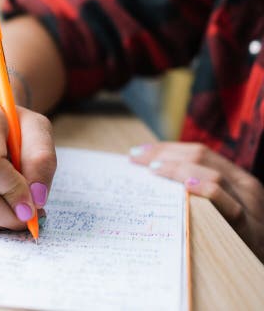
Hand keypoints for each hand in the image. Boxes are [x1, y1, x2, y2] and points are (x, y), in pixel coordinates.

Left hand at [130, 142, 263, 260]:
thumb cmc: (240, 235)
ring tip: (153, 169)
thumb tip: (154, 179)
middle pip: (201, 157)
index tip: (137, 152)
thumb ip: (198, 191)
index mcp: (236, 177)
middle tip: (136, 159)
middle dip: (164, 154)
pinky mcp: (248, 227)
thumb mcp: (223, 206)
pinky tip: (185, 187)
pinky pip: (229, 205)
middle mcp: (244, 185)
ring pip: (214, 176)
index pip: (198, 151)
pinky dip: (207, 192)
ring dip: (179, 170)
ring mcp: (249, 204)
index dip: (166, 149)